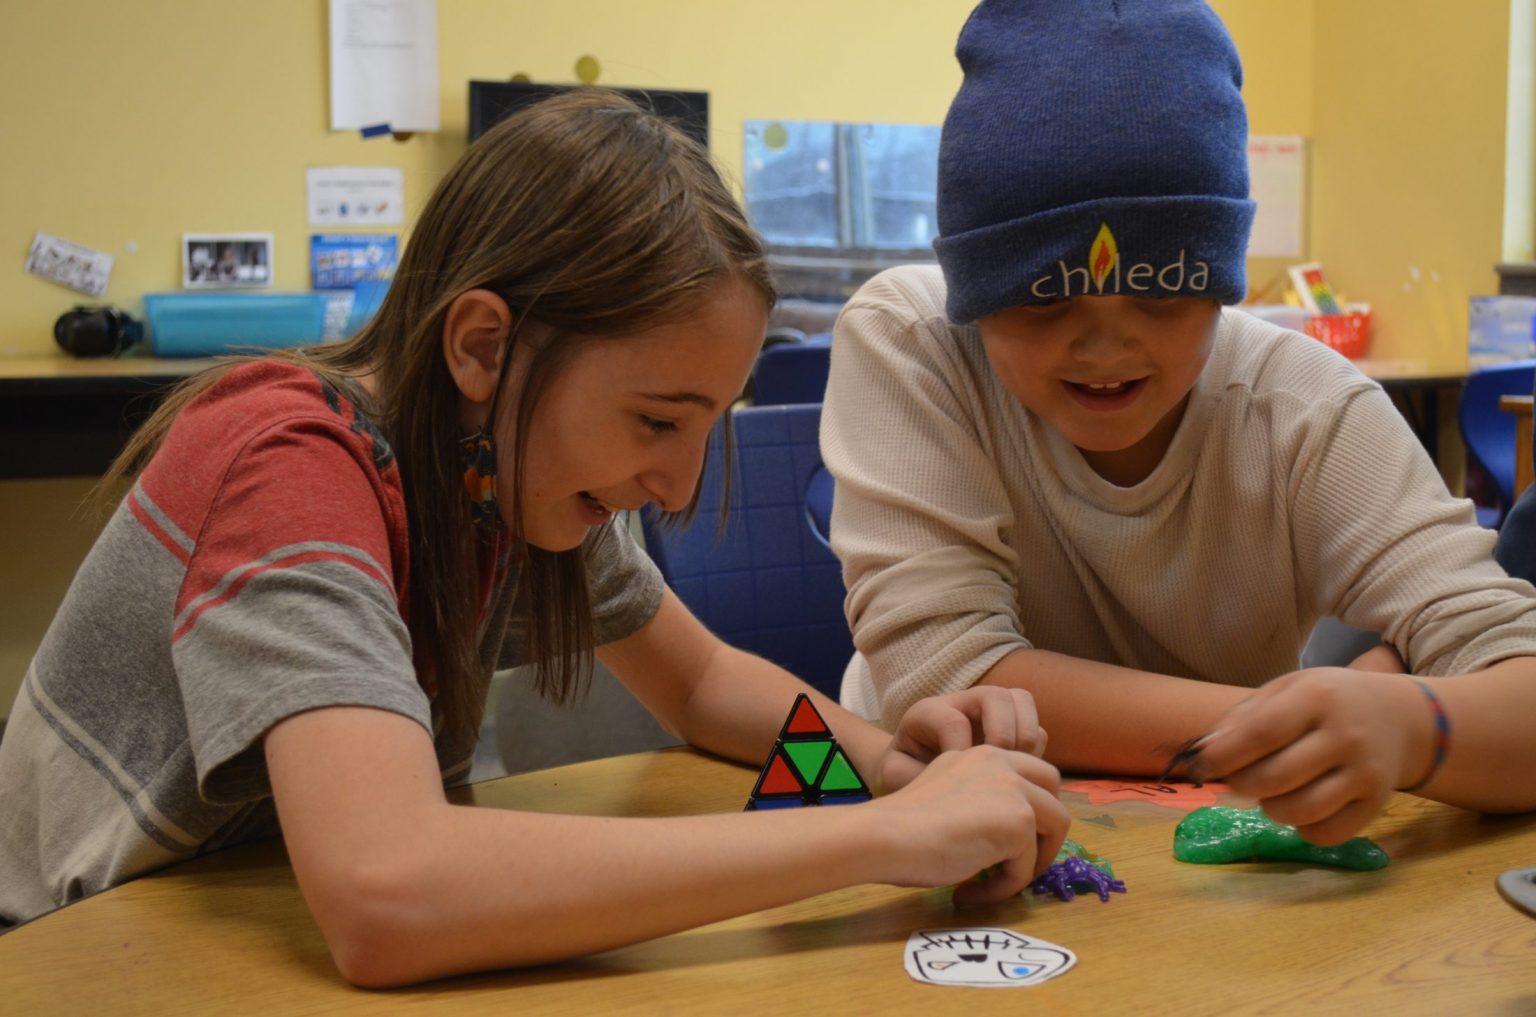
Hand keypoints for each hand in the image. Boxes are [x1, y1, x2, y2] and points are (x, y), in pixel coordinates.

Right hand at [869, 745, 1067, 904]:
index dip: (1033, 810)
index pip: (1034, 775)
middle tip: (1017, 862)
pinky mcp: (1019, 822)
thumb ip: (978, 797)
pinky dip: (1003, 888)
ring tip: (997, 883)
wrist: (886, 835)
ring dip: (1031, 863)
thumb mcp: (947, 792)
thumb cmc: (902, 823)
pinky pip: (1025, 868)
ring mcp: (1015, 791)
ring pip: (1055, 829)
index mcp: (984, 754)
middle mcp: (1004, 763)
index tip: (1009, 842)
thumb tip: (1004, 832)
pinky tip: (969, 892)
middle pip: (1055, 795)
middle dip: (1047, 833)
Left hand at [878, 687, 1047, 793]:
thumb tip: (950, 785)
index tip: (958, 781)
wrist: (909, 765)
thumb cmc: (902, 770)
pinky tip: (1020, 777)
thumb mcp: (892, 774)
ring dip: (1025, 736)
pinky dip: (1035, 751)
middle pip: (995, 695)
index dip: (960, 751)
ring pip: (1022, 701)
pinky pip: (1036, 727)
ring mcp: (989, 711)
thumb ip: (913, 776)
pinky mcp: (1010, 727)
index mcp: (928, 712)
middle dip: (1002, 732)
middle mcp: (962, 703)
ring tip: (1015, 770)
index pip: (952, 720)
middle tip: (998, 767)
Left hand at [1192, 668, 1430, 844]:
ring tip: (1269, 793)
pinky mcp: (1377, 804)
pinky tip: (1299, 809)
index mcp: (1317, 698)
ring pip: (1300, 810)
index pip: (1261, 733)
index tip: (1201, 766)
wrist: (1397, 717)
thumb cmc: (1327, 702)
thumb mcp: (1288, 690)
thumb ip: (1244, 717)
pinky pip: (1327, 833)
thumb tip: (1203, 751)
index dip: (1223, 755)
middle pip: (1276, 777)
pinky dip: (1302, 828)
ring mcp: (1365, 773)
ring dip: (1270, 808)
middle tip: (1237, 779)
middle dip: (1242, 784)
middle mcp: (1346, 735)